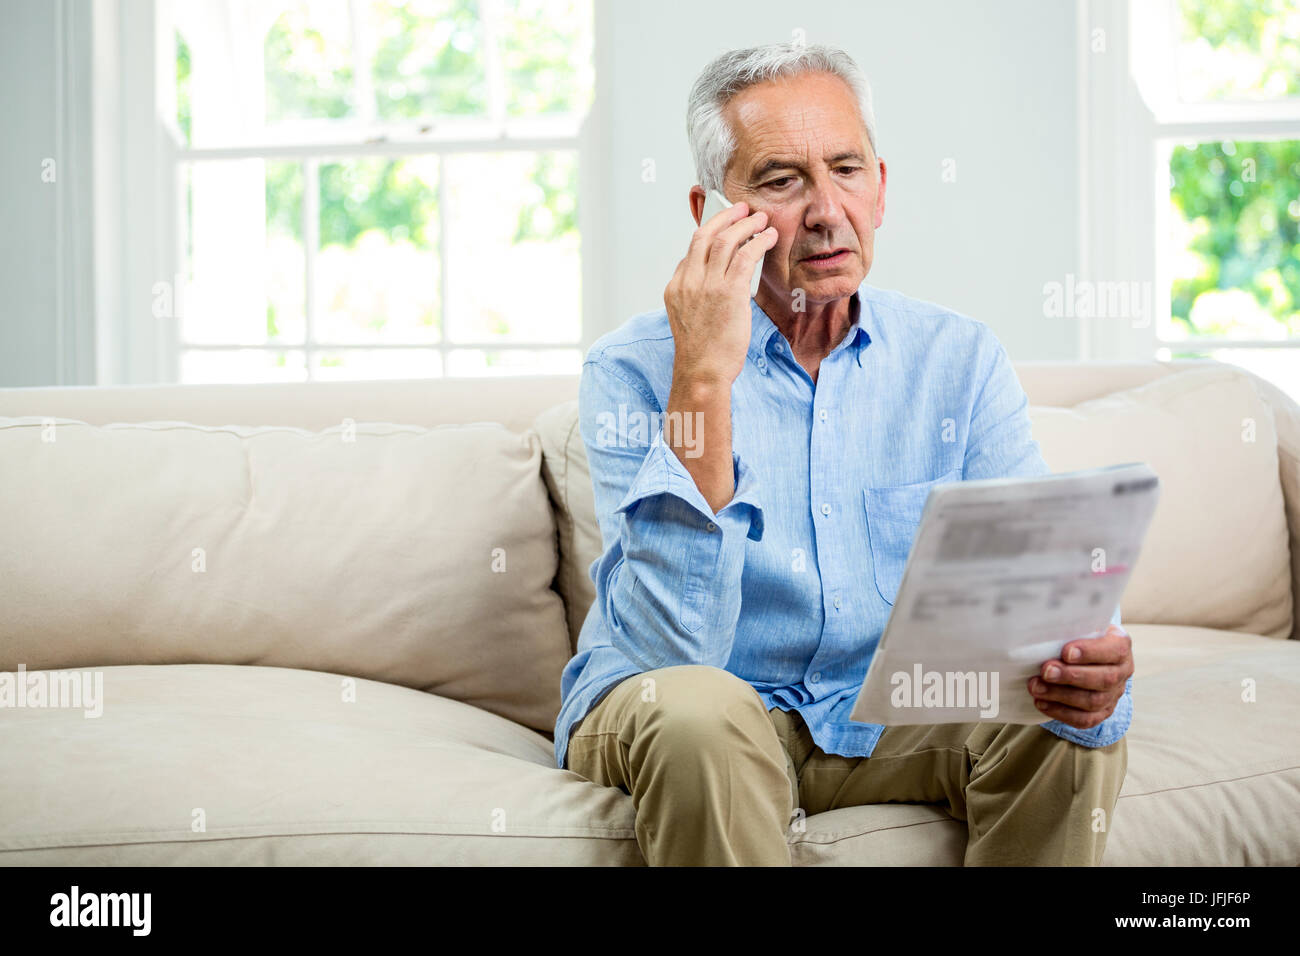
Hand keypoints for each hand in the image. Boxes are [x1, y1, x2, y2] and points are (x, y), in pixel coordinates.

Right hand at [664, 200, 777, 387]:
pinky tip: (769, 237)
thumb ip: (697, 295)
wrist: (703, 371)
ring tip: (760, 218)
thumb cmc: (702, 352)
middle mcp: (688, 281)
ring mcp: (707, 285)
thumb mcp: (689, 319)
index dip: (709, 232)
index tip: (724, 225)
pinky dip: (759, 241)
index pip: (691, 250)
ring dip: (745, 224)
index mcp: (676, 288)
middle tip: (742, 208)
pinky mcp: (729, 292)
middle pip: (704, 235)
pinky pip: (746, 255)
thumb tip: (715, 278)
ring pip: (726, 240)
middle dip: (725, 216)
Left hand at [1027, 625, 1132, 729]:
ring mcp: (1114, 695)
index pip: (1114, 650)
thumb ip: (1070, 627)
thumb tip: (1042, 626)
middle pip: (1104, 679)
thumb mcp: (1080, 626)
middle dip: (1071, 676)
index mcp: (1121, 645)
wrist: (1087, 656)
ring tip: (1035, 686)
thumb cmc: (1079, 636)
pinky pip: (1085, 720)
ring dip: (1060, 695)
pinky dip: (1061, 712)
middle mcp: (1123, 672)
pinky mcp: (1102, 712)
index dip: (1090, 653)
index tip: (1065, 652)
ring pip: (1093, 701)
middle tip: (1046, 671)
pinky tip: (1042, 703)